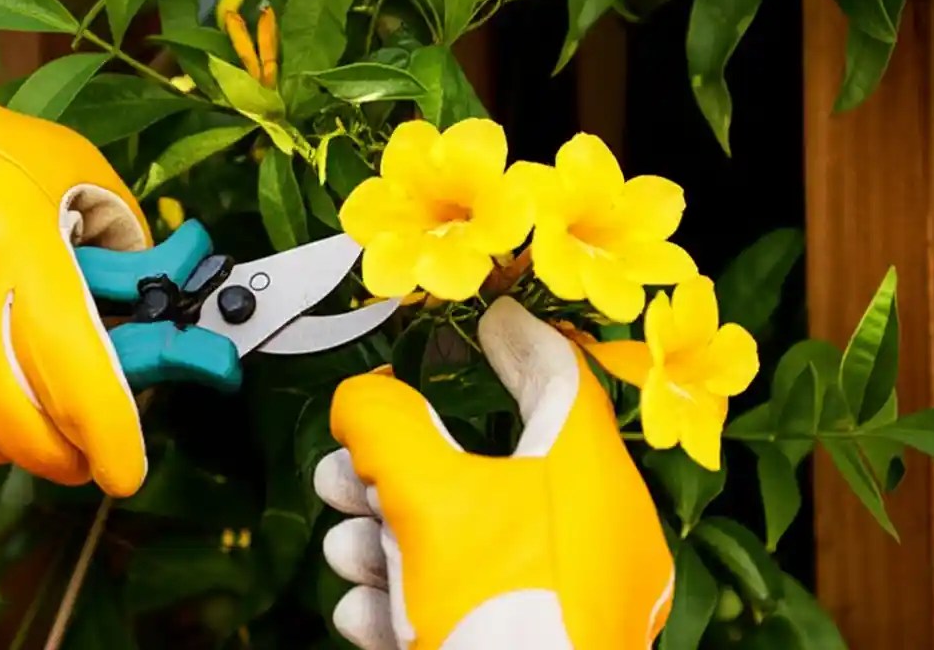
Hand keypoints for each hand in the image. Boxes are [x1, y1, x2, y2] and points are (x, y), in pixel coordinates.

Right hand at [0, 43, 237, 496]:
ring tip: (27, 435)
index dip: (107, 436)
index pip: (76, 375)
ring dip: (2, 449)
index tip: (125, 470)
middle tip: (85, 456)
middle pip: (15, 421)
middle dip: (61, 452)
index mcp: (21, 254)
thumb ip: (121, 237)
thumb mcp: (72, 172)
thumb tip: (160, 295)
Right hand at [313, 297, 674, 648]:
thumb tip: (361, 401)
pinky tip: (370, 613)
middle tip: (342, 474)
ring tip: (348, 554)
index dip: (515, 338)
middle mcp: (591, 526)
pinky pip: (475, 596)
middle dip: (395, 470)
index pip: (559, 375)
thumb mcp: (428, 501)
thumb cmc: (498, 611)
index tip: (484, 316)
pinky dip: (416, 596)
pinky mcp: (543, 639)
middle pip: (486, 464)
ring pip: (468, 536)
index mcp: (588, 471)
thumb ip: (387, 428)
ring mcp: (569, 591)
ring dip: (390, 540)